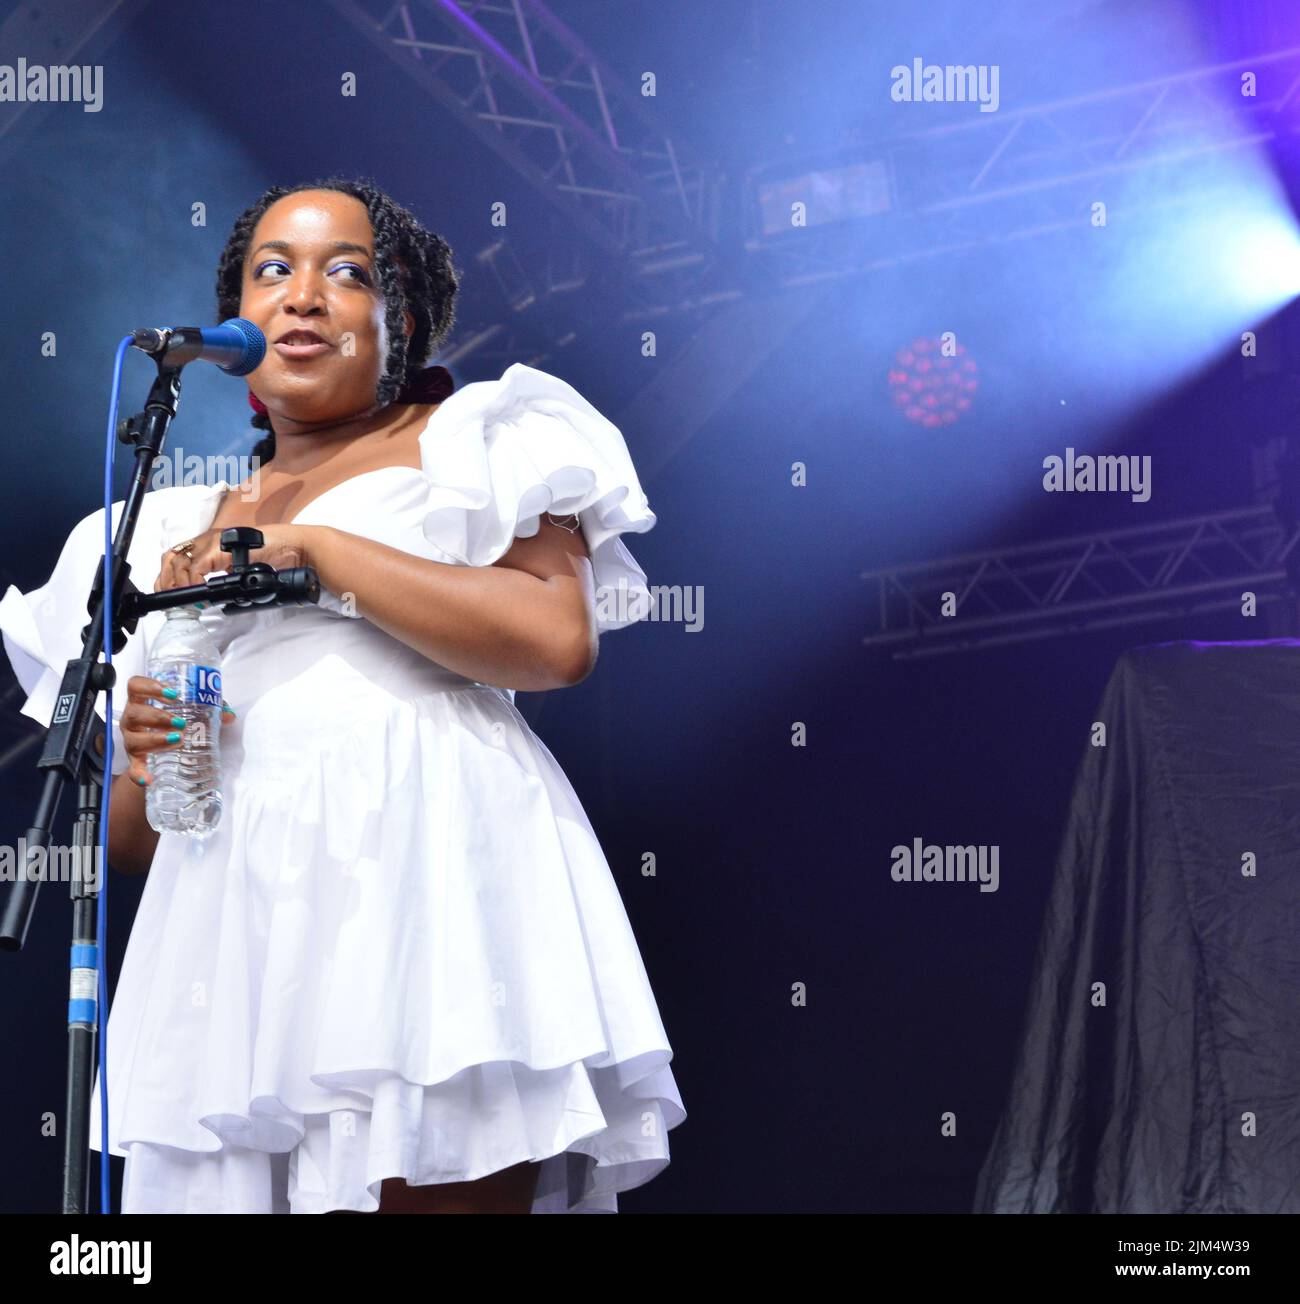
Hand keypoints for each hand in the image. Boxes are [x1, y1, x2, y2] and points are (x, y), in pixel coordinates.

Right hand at [119, 675, 235, 788]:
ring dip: (154, 739)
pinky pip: (132, 769)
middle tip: (181, 723)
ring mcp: (131, 739)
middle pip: (134, 714)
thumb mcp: (192, 711)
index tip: (173, 694)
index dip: (150, 686)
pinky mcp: (135, 760)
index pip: (135, 685)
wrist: (164, 751)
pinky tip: (147, 779)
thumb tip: (229, 715)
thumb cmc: (174, 721)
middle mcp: (132, 719)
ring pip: (134, 739)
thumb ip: (211, 708)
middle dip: (158, 717)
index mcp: (142, 700)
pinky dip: (138, 774)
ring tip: (177, 740)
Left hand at [155, 523, 312, 592]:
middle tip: (172, 601)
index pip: (177, 556)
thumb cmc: (274, 557)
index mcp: (210, 542)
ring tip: (184, 600)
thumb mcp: (241, 568)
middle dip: (166, 581)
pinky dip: (194, 581)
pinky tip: (197, 592)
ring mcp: (214, 541)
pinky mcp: (222, 548)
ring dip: (178, 583)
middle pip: (171, 557)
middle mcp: (208, 538)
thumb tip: (209, 594)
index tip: (170, 595)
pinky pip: (198, 566)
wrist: (293, 547)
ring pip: (180, 561)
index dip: (168, 576)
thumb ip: (223, 575)